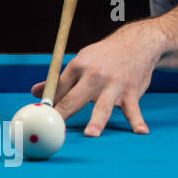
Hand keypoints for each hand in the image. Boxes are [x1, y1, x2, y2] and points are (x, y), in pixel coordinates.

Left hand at [31, 23, 161, 135]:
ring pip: (103, 106)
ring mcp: (114, 85)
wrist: (138, 43)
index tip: (41, 119)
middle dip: (64, 113)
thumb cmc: (104, 57)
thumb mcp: (81, 61)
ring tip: (91, 134)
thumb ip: (60, 80)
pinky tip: (141, 132)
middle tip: (54, 128)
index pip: (60, 88)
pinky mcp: (132, 92)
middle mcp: (95, 75)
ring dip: (97, 121)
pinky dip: (137, 121)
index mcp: (79, 65)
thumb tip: (36, 92)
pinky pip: (134, 110)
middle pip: (75, 98)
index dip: (49, 105)